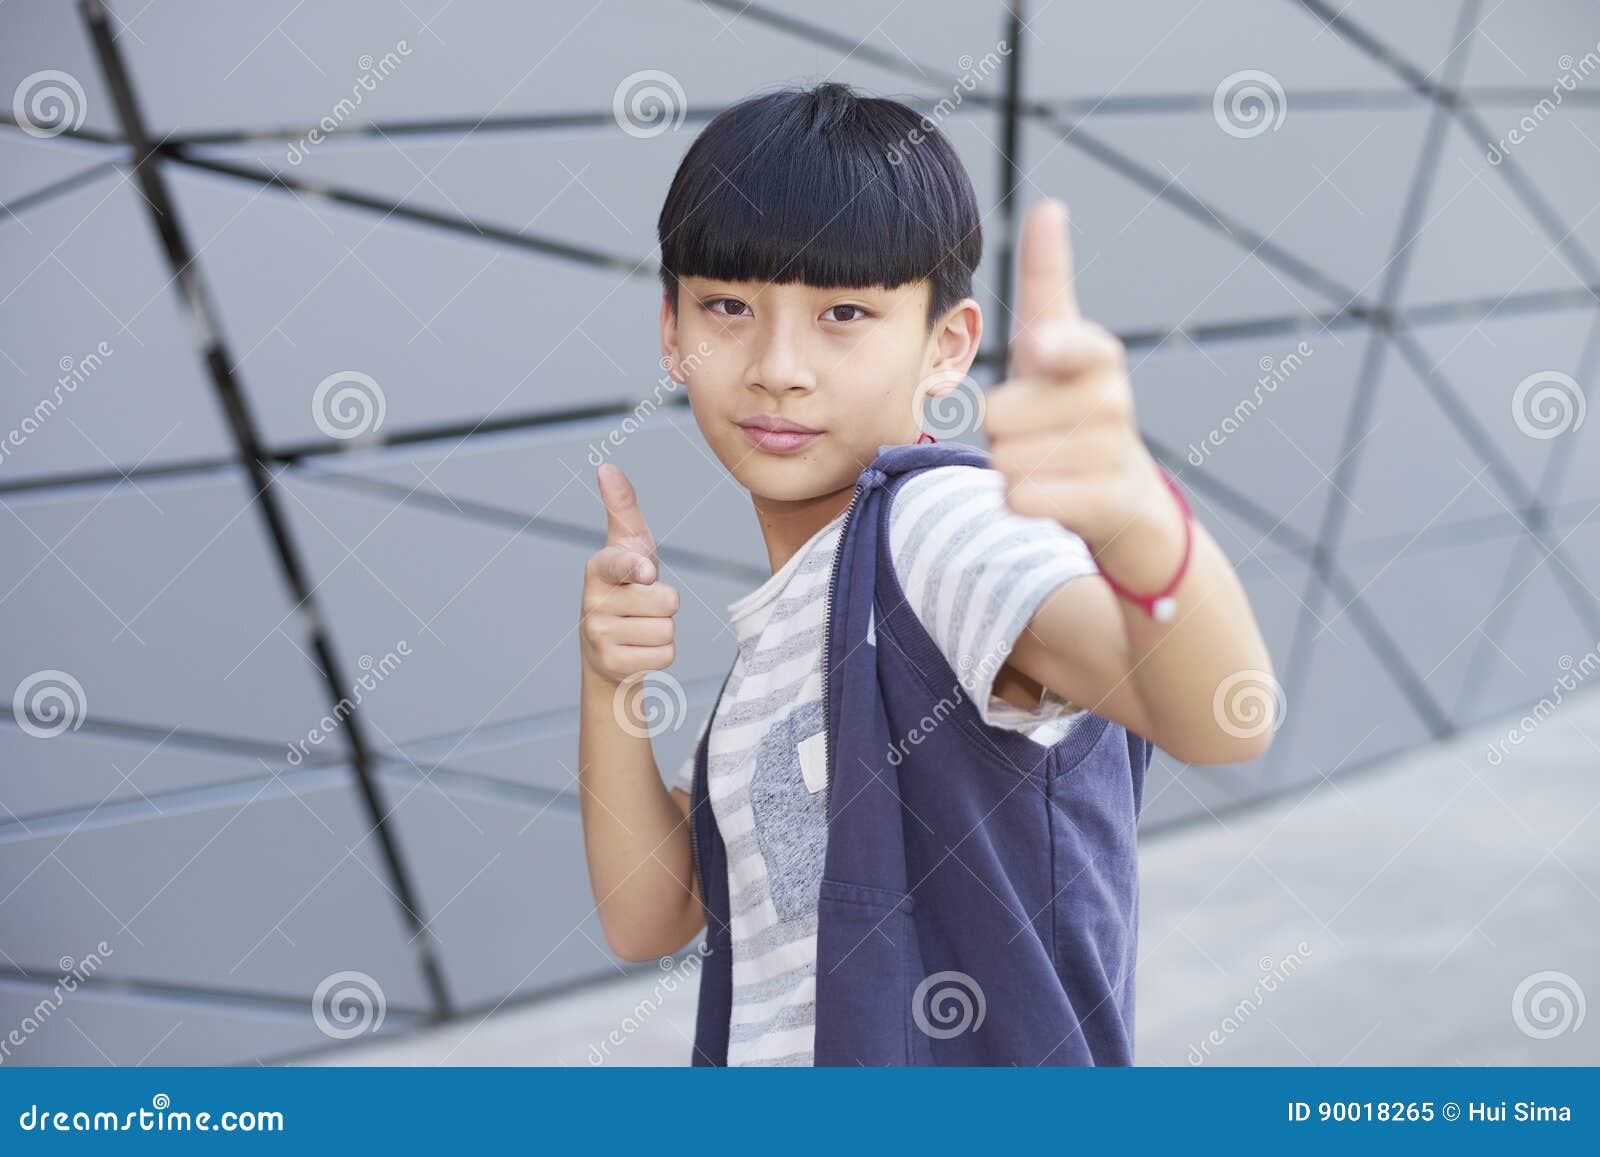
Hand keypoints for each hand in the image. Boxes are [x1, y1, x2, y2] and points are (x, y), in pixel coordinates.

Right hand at [580, 464, 679, 684]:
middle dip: (665, 603)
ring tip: (640, 626)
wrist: (609, 647)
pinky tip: (639, 648)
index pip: (619, 564)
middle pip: (667, 600)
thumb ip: (622, 508)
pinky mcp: (612, 665)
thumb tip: (606, 467)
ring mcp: (599, 636)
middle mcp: (592, 602)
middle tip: (644, 606)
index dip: (636, 568)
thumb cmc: (626, 586)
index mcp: (598, 569)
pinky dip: (660, 653)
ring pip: (667, 629)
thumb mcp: (630, 547)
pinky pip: (665, 655)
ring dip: (664, 629)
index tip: (647, 571)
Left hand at [984, 199, 1173, 554]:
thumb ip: (1048, 283)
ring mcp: (1113, 452)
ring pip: (1006, 459)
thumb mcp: (1055, 347)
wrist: (1123, 498)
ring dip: (1009, 466)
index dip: (1055, 346)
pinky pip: (1023, 497)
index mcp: (1095, 354)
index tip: (1042, 344)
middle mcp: (1112, 399)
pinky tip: (1050, 495)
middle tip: (1033, 433)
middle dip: (997, 430)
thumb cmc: (1070, 410)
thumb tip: (1051, 206)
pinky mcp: (1106, 501)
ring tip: (1046, 463)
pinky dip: (1021, 500)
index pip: (1075, 342)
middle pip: (997, 414)